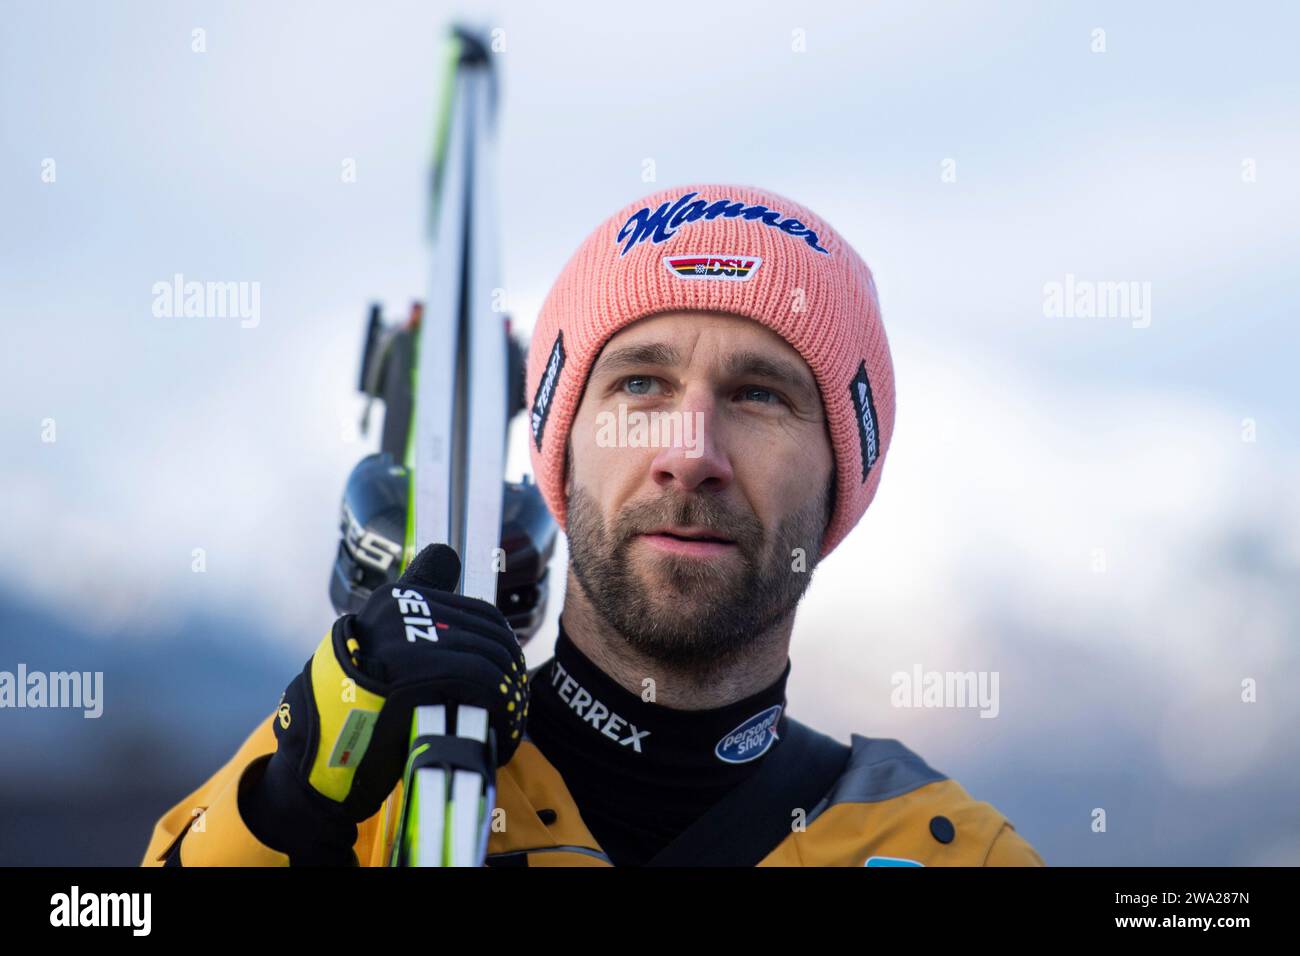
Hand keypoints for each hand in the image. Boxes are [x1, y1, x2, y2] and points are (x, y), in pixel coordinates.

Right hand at [242, 544, 527, 863]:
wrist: (317, 758)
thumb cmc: (359, 709)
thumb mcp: (385, 651)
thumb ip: (418, 614)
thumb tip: (451, 558)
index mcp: (398, 598)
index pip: (478, 611)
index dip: (500, 643)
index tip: (504, 674)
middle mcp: (402, 606)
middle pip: (491, 634)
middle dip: (511, 675)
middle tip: (513, 710)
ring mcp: (406, 633)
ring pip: (492, 655)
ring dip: (511, 695)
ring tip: (509, 725)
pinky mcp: (414, 666)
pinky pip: (481, 677)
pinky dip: (502, 707)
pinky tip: (503, 734)